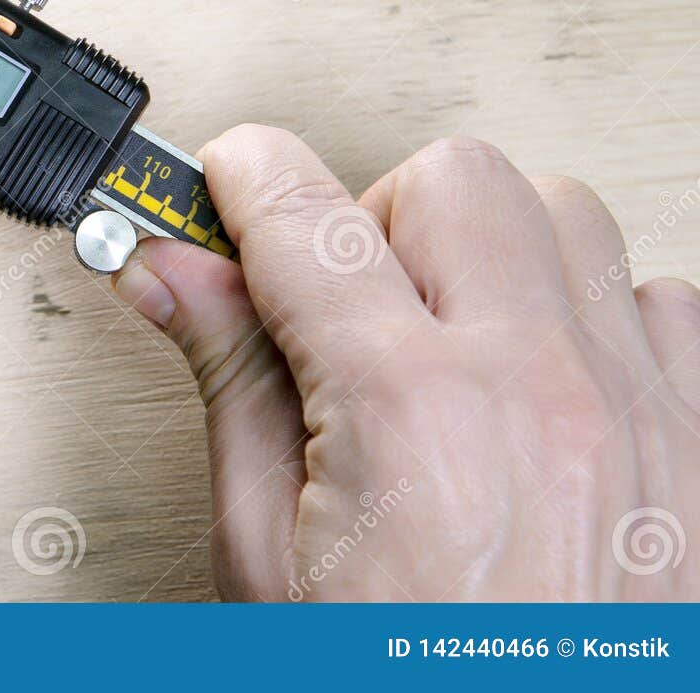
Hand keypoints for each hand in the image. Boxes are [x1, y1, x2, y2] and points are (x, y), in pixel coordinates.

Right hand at [114, 125, 699, 599]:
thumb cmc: (390, 684)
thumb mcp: (267, 548)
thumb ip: (227, 376)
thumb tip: (168, 273)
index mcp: (411, 414)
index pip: (302, 214)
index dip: (238, 176)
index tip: (219, 182)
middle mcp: (542, 392)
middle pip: (449, 178)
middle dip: (371, 214)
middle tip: (338, 297)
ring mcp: (642, 413)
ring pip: (565, 212)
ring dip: (483, 249)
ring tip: (441, 333)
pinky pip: (665, 298)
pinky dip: (593, 312)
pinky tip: (541, 375)